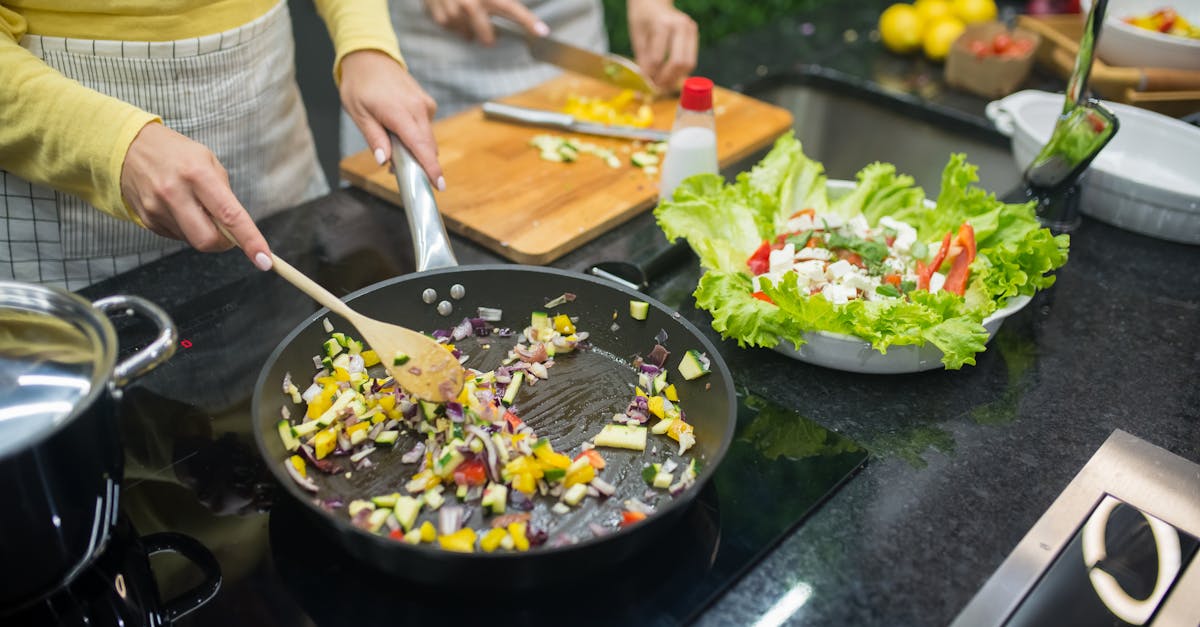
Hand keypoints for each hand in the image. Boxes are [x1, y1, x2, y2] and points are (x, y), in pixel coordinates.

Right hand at [120, 123, 272, 270]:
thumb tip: (237, 229)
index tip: (264, 260)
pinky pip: (176, 236)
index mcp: (197, 174)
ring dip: (202, 231)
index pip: (229, 215)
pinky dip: (185, 228)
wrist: (127, 146)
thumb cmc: (177, 153)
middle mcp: (174, 193)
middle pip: (208, 241)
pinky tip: (178, 207)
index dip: (250, 240)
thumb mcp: (208, 161)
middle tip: (227, 230)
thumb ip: (225, 195)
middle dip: (224, 242)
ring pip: (192, 241)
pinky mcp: (146, 219)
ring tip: (194, 205)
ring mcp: (156, 208)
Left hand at [339, 50, 443, 189]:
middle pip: (427, 146)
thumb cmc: (361, 84)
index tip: (439, 185)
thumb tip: (385, 161)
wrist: (371, 57)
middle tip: (398, 170)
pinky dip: (416, 137)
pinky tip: (399, 132)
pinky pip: (425, 128)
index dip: (430, 168)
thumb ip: (375, 138)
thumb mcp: (358, 114)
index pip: (420, 146)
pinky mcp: (427, 104)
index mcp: (399, 112)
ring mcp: (425, 105)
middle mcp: (418, 108)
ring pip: (427, 139)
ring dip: (415, 150)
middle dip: (419, 163)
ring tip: (392, 146)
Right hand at [423, 0, 549, 44]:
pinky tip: (452, 13)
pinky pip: (449, 28)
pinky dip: (452, 24)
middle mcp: (471, 3)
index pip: (512, 9)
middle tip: (489, 36)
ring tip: (465, 16)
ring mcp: (454, 10)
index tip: (542, 32)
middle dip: (488, 38)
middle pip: (487, 35)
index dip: (528, 21)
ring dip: (468, 29)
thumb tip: (510, 2)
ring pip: (466, 34)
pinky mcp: (438, 14)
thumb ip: (500, 0)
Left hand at [627, 0, 697, 90]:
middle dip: (668, 79)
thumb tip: (649, 81)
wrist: (653, 1)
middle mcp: (680, 25)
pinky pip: (691, 58)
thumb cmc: (642, 18)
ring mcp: (690, 28)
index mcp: (662, 25)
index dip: (651, 74)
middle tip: (658, 87)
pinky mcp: (694, 33)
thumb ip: (643, 60)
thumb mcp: (637, 38)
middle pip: (679, 62)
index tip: (646, 82)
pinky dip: (681, 70)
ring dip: (677, 77)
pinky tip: (670, 73)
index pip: (658, 59)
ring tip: (664, 83)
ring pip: (689, 63)